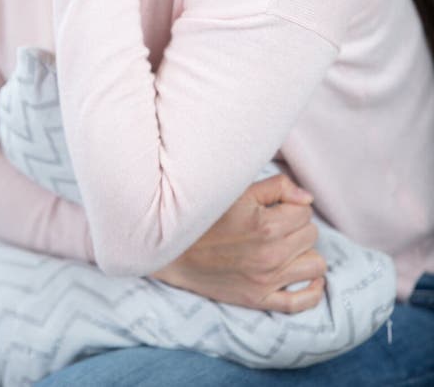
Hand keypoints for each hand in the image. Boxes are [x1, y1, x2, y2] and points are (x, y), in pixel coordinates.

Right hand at [149, 173, 327, 313]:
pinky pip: (301, 303)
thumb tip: (308, 198)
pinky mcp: (259, 299)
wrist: (175, 249)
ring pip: (315, 264)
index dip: (293, 205)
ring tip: (288, 245)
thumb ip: (279, 187)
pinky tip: (310, 276)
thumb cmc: (207, 216)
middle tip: (277, 223)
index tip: (277, 206)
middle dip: (298, 226)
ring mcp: (267, 281)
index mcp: (268, 226)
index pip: (306, 211)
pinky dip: (313, 290)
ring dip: (305, 252)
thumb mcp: (239, 191)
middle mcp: (271, 255)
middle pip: (311, 235)